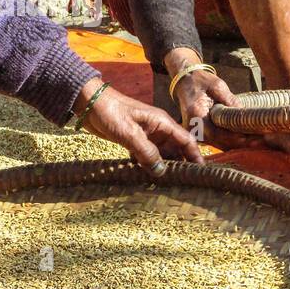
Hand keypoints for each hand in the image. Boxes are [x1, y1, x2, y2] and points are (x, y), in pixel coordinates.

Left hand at [74, 78, 202, 173]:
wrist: (89, 102)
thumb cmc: (110, 111)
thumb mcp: (129, 133)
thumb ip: (146, 152)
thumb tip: (161, 171)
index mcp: (161, 122)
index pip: (185, 140)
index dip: (195, 155)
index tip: (201, 172)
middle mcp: (157, 129)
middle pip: (175, 149)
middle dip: (180, 164)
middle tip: (185, 184)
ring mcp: (145, 135)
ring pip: (160, 154)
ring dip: (162, 167)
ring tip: (168, 186)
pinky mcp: (133, 141)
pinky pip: (145, 156)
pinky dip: (147, 166)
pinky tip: (146, 178)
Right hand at [165, 53, 272, 150]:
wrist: (186, 82)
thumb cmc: (201, 81)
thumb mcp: (217, 86)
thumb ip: (230, 100)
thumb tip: (245, 115)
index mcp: (196, 115)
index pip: (219, 134)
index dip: (238, 137)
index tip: (255, 138)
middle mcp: (194, 128)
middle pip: (221, 143)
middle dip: (242, 143)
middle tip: (262, 141)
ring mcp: (196, 132)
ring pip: (221, 144)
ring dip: (239, 144)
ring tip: (259, 141)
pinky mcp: (201, 133)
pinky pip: (218, 141)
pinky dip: (232, 141)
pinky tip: (248, 139)